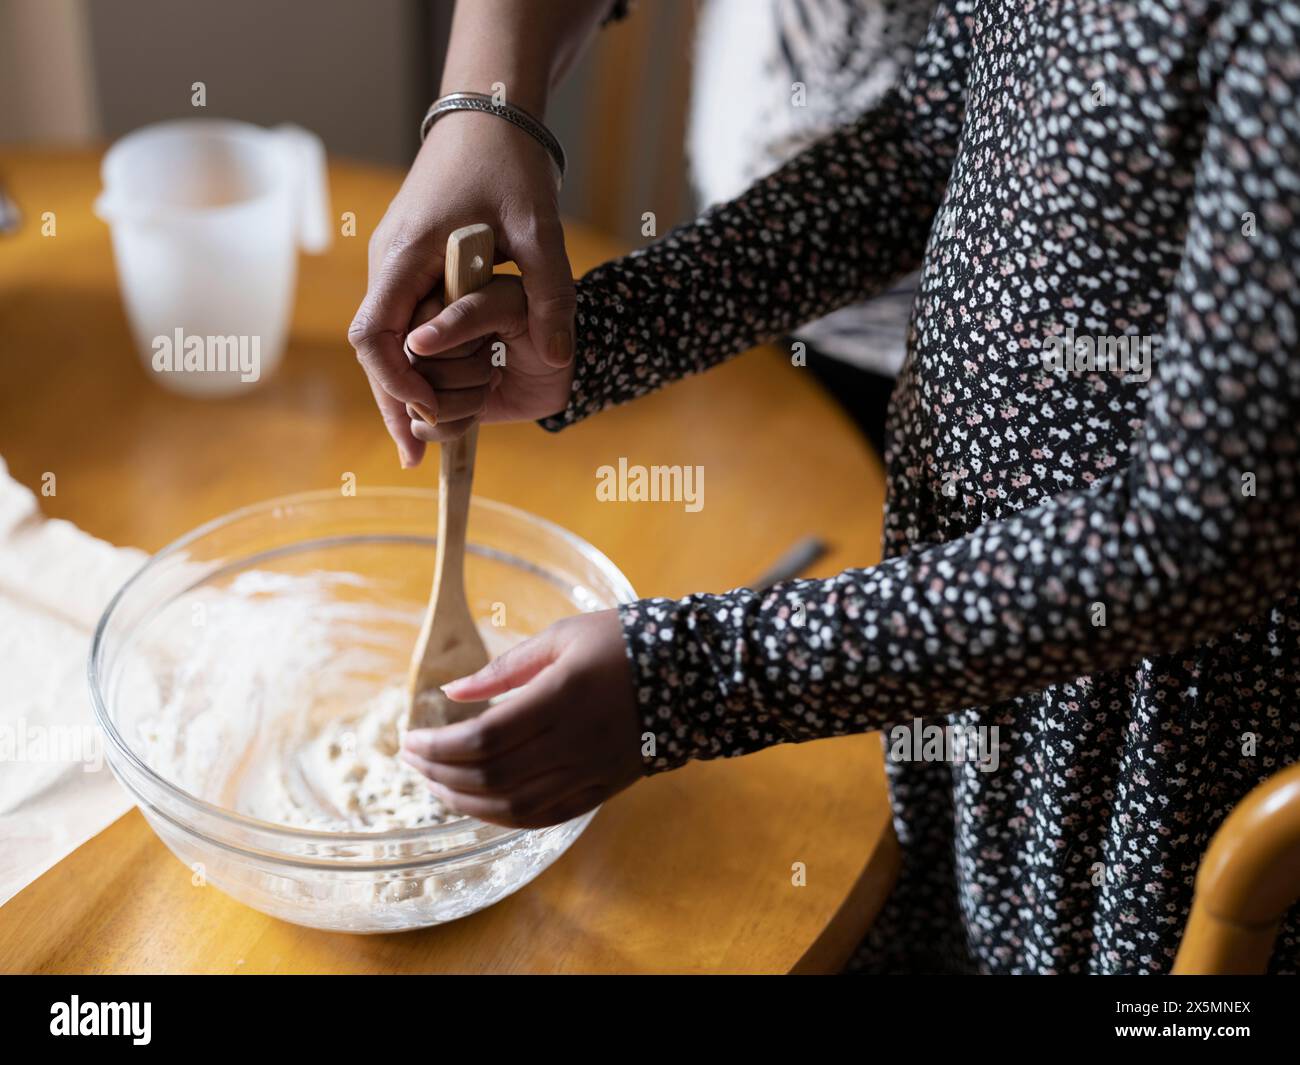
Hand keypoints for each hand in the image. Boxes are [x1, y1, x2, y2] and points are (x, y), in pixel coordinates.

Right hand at [348, 111, 575, 466]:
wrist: (488, 110)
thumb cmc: (509, 163)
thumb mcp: (540, 228)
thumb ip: (550, 294)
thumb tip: (559, 360)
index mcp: (407, 256)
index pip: (373, 336)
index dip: (394, 385)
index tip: (427, 416)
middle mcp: (389, 264)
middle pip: (374, 352)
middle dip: (395, 405)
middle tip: (418, 457)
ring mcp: (396, 265)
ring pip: (388, 342)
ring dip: (405, 389)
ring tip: (427, 442)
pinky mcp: (411, 264)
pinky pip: (404, 324)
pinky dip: (418, 363)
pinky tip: (439, 395)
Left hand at [400, 610, 641, 827]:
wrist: (694, 673)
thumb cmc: (623, 643)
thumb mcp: (562, 636)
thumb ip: (503, 667)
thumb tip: (452, 692)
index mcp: (561, 699)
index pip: (482, 739)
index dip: (437, 746)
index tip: (408, 737)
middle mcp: (573, 744)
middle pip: (489, 777)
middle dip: (439, 772)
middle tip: (412, 758)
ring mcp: (588, 773)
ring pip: (511, 806)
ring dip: (463, 800)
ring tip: (435, 783)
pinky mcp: (600, 790)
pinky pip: (542, 817)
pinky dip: (501, 816)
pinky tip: (477, 803)